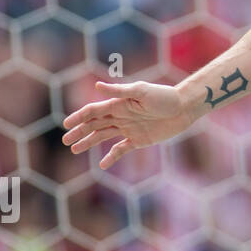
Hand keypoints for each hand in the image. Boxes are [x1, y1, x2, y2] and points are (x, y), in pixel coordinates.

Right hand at [62, 80, 194, 168]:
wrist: (184, 108)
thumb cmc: (164, 96)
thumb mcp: (142, 91)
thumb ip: (120, 90)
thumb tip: (97, 85)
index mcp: (119, 104)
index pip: (94, 111)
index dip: (79, 117)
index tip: (66, 124)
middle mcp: (121, 116)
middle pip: (95, 124)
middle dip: (80, 132)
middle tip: (66, 141)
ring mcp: (129, 128)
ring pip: (104, 136)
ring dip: (89, 142)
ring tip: (74, 150)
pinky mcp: (139, 139)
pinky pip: (122, 149)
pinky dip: (112, 157)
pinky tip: (102, 165)